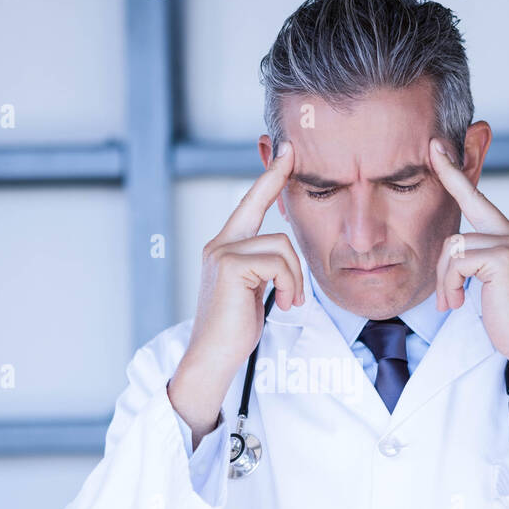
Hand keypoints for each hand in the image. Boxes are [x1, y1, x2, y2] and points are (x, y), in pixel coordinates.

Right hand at [169, 141, 304, 445]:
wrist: (213, 356)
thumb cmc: (235, 330)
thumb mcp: (254, 291)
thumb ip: (264, 267)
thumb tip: (287, 256)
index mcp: (225, 247)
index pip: (251, 203)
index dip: (271, 177)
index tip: (288, 152)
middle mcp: (220, 244)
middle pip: (278, 232)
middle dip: (295, 267)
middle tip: (292, 299)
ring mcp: (222, 253)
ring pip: (282, 248)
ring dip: (294, 281)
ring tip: (285, 306)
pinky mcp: (230, 266)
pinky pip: (279, 263)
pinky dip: (288, 286)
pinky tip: (280, 306)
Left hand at [428, 137, 508, 439]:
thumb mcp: (488, 283)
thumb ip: (473, 261)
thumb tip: (451, 254)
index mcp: (508, 236)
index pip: (476, 199)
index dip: (455, 173)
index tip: (437, 148)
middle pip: (457, 226)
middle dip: (444, 243)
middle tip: (442, 247)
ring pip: (451, 249)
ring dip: (444, 282)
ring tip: (454, 304)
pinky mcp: (502, 257)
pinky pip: (456, 262)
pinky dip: (450, 286)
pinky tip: (460, 304)